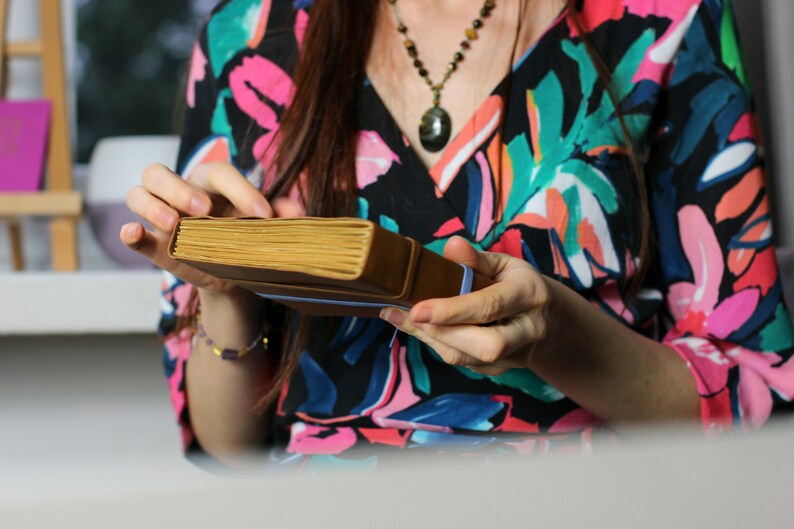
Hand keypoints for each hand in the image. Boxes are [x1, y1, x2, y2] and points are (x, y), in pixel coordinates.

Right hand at [120, 162, 302, 292]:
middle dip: (179, 188)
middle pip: (159, 172)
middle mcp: (178, 192)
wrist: (235, 271)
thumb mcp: (265, 224)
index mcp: (210, 182)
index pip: (219, 173)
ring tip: (173, 224)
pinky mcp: (153, 245)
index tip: (264, 216)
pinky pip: (131, 234)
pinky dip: (129, 233)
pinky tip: (134, 234)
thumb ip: (281, 212)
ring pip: (137, 194)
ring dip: (152, 206)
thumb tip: (297, 213)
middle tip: (204, 210)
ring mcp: (160, 217)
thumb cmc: (248, 234)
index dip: (241, 190)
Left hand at [379, 236, 552, 375]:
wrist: (546, 317)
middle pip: (487, 345)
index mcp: (529, 294)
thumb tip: (451, 245)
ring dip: (433, 340)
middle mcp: (528, 330)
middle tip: (410, 314)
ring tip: (403, 318)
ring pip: (471, 360)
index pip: (490, 306)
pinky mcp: (502, 369)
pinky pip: (465, 364)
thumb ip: (475, 258)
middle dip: (442, 332)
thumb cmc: (516, 283)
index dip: (452, 311)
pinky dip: (438, 346)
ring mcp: (517, 355)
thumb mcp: (503, 263)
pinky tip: (420, 328)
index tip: (416, 309)